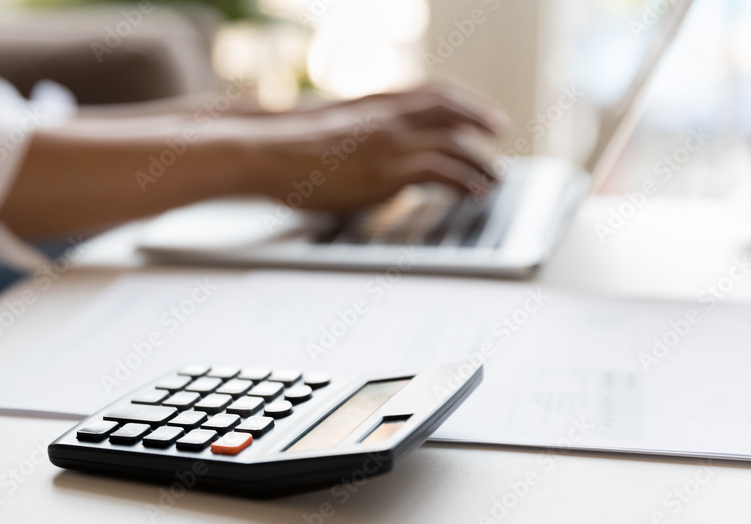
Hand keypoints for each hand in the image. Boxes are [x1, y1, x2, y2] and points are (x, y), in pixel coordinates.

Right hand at [245, 81, 507, 210]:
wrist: (266, 152)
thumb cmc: (285, 149)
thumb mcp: (325, 132)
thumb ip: (353, 136)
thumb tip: (361, 154)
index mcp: (373, 103)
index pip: (430, 91)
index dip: (459, 100)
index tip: (475, 111)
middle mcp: (388, 116)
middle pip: (450, 110)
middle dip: (479, 120)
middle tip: (497, 133)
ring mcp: (391, 141)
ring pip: (454, 144)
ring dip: (480, 162)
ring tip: (493, 178)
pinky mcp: (389, 169)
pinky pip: (443, 171)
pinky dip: (466, 181)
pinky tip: (476, 192)